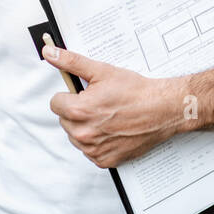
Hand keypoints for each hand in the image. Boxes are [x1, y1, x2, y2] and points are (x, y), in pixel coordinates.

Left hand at [41, 40, 185, 167]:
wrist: (162, 109)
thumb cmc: (136, 91)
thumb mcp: (102, 71)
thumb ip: (71, 62)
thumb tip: (50, 53)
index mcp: (78, 110)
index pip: (55, 103)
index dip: (70, 96)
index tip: (84, 94)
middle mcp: (83, 134)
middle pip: (65, 120)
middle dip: (77, 111)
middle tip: (99, 104)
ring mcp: (93, 150)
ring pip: (76, 137)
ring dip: (86, 128)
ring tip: (107, 117)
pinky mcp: (104, 160)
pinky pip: (90, 151)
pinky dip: (98, 143)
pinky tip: (112, 131)